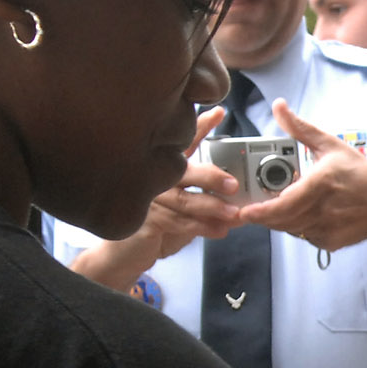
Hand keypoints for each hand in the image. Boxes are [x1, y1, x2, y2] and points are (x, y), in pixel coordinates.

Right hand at [74, 109, 241, 287]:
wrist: (126, 255)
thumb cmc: (158, 227)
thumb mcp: (184, 209)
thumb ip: (205, 198)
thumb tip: (240, 198)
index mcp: (164, 169)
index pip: (184, 143)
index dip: (200, 126)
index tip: (219, 112)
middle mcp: (155, 178)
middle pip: (184, 169)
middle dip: (211, 175)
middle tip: (234, 184)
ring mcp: (149, 199)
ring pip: (184, 199)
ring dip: (212, 207)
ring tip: (234, 214)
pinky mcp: (145, 220)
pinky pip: (177, 222)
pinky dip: (202, 227)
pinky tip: (221, 231)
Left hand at [244, 98, 366, 252]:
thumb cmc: (362, 173)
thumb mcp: (331, 145)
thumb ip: (300, 128)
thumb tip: (279, 107)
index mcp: (321, 184)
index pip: (283, 206)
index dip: (260, 212)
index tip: (245, 211)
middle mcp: (323, 210)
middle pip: (281, 220)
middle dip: (263, 215)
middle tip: (252, 208)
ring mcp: (327, 229)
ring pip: (290, 229)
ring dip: (279, 220)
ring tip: (277, 206)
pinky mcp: (331, 242)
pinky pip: (303, 236)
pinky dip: (297, 227)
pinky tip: (301, 214)